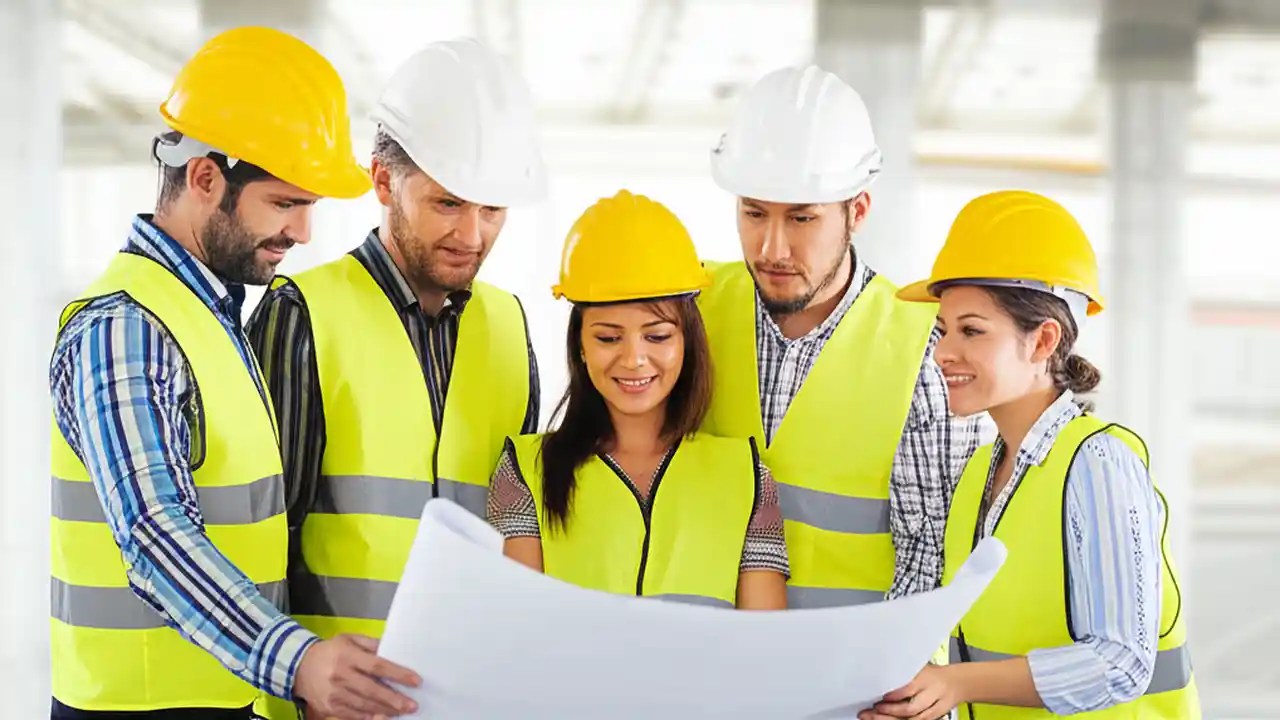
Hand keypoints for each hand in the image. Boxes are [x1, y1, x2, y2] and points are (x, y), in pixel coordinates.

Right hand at [294, 634, 421, 719]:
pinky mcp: (329, 706)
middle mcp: (341, 675)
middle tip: (412, 705)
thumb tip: (393, 650)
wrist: (298, 665)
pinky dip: (368, 717)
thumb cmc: (330, 651)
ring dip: (385, 710)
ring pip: (364, 705)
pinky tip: (381, 716)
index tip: (416, 681)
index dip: (398, 674)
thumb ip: (371, 644)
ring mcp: (334, 693)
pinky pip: (352, 714)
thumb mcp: (349, 639)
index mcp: (348, 655)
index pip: (378, 666)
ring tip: (401, 711)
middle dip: (395, 699)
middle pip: (372, 690)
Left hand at [859, 664, 963, 719]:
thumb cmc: (934, 673)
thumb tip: (879, 676)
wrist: (957, 683)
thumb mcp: (920, 667)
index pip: (909, 688)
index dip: (894, 695)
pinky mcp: (936, 717)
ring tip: (874, 717)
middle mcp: (932, 693)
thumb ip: (904, 673)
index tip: (878, 697)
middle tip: (871, 711)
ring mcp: (935, 708)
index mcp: (927, 677)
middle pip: (911, 708)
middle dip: (889, 711)